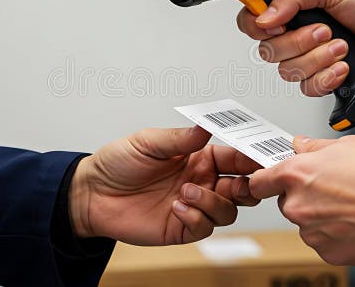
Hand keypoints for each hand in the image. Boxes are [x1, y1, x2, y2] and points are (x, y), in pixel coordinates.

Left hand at [69, 126, 260, 244]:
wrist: (91, 195)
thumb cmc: (117, 163)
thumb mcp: (147, 142)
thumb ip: (180, 138)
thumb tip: (206, 126)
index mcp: (199, 158)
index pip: (236, 157)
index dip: (252, 156)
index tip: (262, 156)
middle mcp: (201, 182)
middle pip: (242, 187)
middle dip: (248, 185)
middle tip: (239, 182)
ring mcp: (193, 206)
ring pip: (228, 210)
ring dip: (213, 202)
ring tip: (186, 192)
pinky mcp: (181, 228)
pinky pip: (204, 227)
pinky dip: (197, 218)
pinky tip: (177, 208)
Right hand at [236, 0, 354, 95]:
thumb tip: (265, 15)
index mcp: (292, 10)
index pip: (252, 22)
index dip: (256, 26)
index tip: (278, 24)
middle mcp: (295, 36)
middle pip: (268, 51)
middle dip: (299, 42)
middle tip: (325, 31)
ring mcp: (308, 60)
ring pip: (288, 72)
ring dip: (318, 59)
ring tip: (342, 46)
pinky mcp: (323, 81)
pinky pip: (308, 88)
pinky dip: (328, 77)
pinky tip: (344, 67)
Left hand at [250, 135, 354, 264]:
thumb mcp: (348, 145)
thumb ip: (316, 147)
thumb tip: (301, 145)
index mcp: (296, 175)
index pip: (260, 181)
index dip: (268, 179)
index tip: (274, 179)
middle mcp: (298, 206)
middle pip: (287, 202)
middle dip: (304, 196)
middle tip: (333, 189)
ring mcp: (312, 232)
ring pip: (307, 223)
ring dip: (321, 217)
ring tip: (351, 206)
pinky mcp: (328, 252)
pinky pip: (324, 241)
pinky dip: (336, 235)